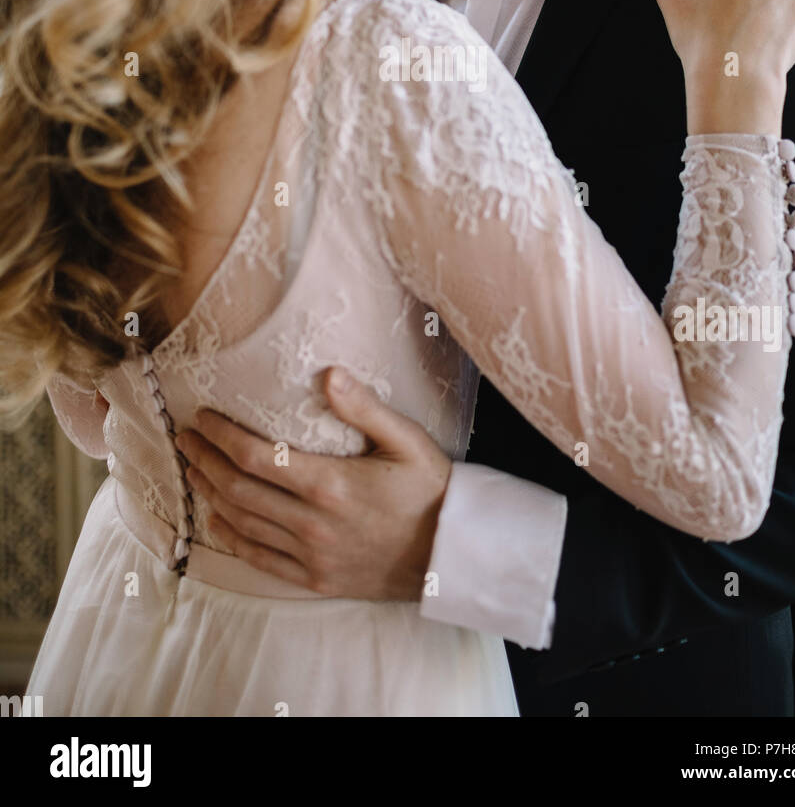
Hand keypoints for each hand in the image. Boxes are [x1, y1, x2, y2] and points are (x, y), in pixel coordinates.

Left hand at [175, 367, 451, 600]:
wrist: (451, 555)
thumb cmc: (431, 490)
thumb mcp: (407, 441)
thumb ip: (364, 408)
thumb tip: (328, 374)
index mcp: (331, 485)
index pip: (255, 457)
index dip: (221, 437)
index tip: (203, 418)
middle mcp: (312, 523)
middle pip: (238, 489)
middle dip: (204, 461)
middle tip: (185, 439)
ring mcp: (311, 555)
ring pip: (242, 523)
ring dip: (210, 494)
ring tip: (193, 469)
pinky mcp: (315, 578)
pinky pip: (259, 559)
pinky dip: (231, 536)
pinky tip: (217, 518)